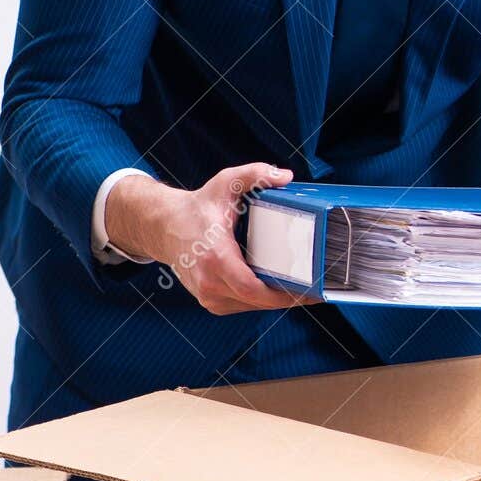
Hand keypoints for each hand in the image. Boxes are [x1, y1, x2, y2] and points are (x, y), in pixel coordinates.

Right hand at [105, 163, 317, 314]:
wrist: (164, 227)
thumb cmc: (197, 208)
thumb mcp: (225, 183)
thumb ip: (255, 174)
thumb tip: (286, 177)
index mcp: (215, 258)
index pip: (252, 289)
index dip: (283, 295)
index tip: (308, 292)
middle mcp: (209, 282)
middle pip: (258, 301)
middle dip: (288, 297)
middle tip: (316, 290)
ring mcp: (208, 296)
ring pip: (252, 306)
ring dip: (276, 300)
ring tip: (302, 289)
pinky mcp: (210, 301)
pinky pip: (243, 305)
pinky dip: (261, 299)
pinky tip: (278, 289)